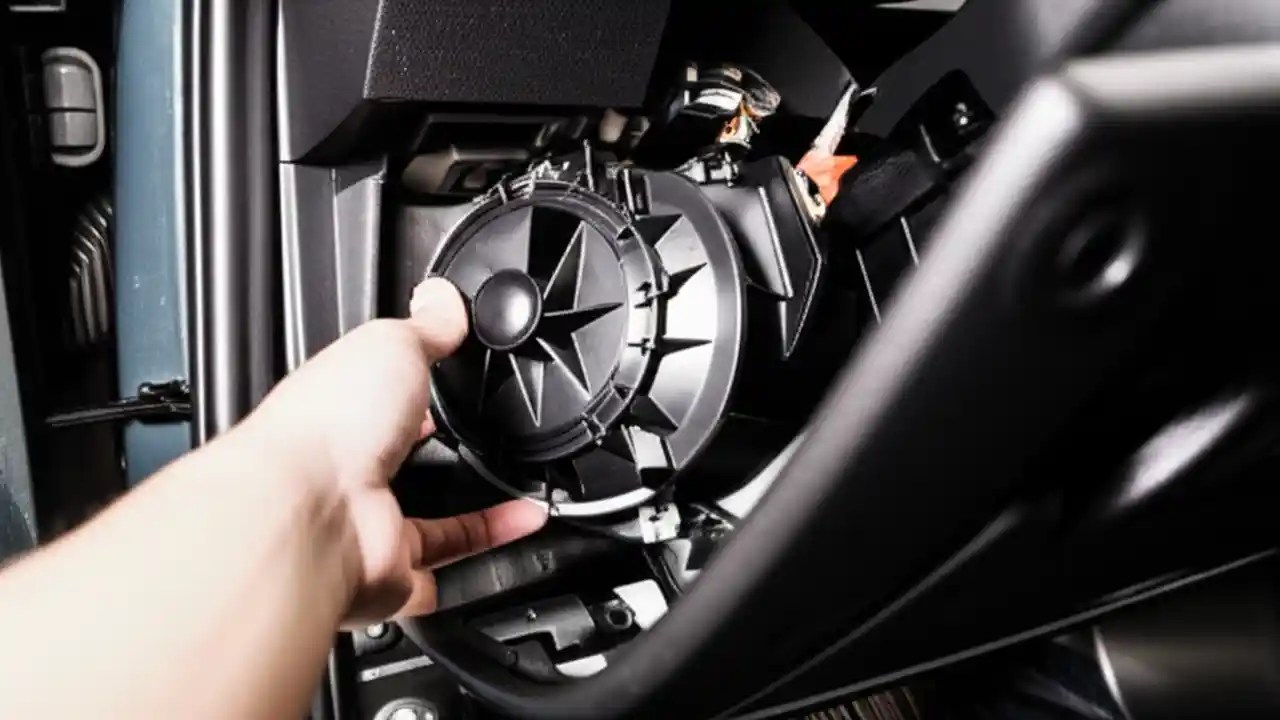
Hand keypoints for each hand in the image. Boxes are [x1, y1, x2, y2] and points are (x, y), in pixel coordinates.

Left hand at [241, 278, 546, 623]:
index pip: (376, 396)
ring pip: (430, 518)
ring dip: (480, 506)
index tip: (446, 379)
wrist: (309, 512)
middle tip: (482, 437)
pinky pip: (450, 555)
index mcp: (336, 410)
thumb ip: (426, 327)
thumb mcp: (390, 344)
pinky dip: (494, 539)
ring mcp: (368, 523)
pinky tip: (526, 517)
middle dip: (440, 453)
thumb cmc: (325, 426)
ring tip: (524, 481)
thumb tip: (444, 298)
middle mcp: (346, 471)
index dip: (409, 388)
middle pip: (401, 462)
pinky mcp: (393, 568)